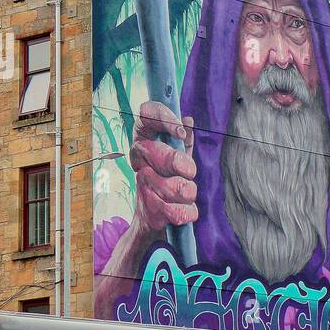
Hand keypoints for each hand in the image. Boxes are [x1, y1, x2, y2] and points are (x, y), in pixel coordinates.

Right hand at [129, 102, 197, 233]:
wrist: (151, 215)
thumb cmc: (166, 178)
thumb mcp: (177, 155)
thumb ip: (183, 138)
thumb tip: (187, 120)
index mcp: (145, 137)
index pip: (147, 114)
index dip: (164, 119)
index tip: (180, 132)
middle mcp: (140, 156)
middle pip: (169, 157)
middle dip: (185, 167)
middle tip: (189, 172)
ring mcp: (142, 183)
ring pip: (178, 187)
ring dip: (188, 193)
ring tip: (184, 193)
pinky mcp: (149, 210)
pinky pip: (179, 211)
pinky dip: (187, 212)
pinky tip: (179, 209)